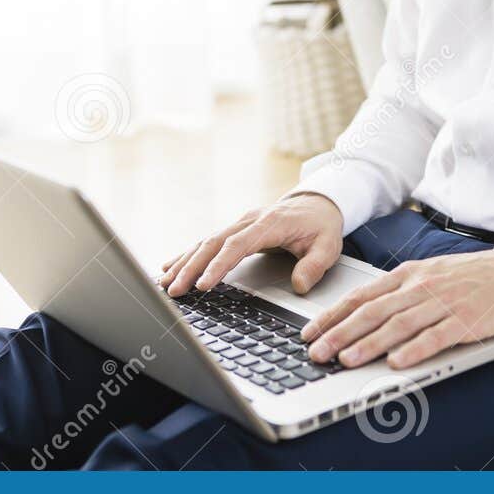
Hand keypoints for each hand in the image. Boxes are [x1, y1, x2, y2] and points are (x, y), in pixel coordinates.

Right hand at [160, 192, 343, 296]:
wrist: (319, 203)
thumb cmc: (321, 226)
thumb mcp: (328, 246)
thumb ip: (314, 266)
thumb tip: (299, 285)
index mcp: (269, 223)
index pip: (237, 245)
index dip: (218, 265)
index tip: (203, 284)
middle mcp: (249, 220)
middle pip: (213, 243)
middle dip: (191, 267)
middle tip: (175, 289)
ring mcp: (240, 223)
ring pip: (205, 242)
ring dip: (184, 262)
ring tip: (165, 283)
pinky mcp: (235, 229)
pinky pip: (207, 242)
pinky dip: (188, 255)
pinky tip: (170, 267)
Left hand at [300, 249, 493, 369]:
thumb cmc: (467, 277)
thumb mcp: (427, 275)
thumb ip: (396, 293)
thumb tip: (360, 315)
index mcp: (406, 275)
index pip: (360, 295)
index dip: (331, 315)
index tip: (309, 332)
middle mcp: (419, 288)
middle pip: (372, 311)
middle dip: (339, 333)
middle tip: (316, 352)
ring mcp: (442, 304)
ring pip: (398, 325)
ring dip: (369, 344)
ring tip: (346, 360)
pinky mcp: (464, 322)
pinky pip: (435, 337)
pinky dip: (413, 350)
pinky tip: (396, 362)